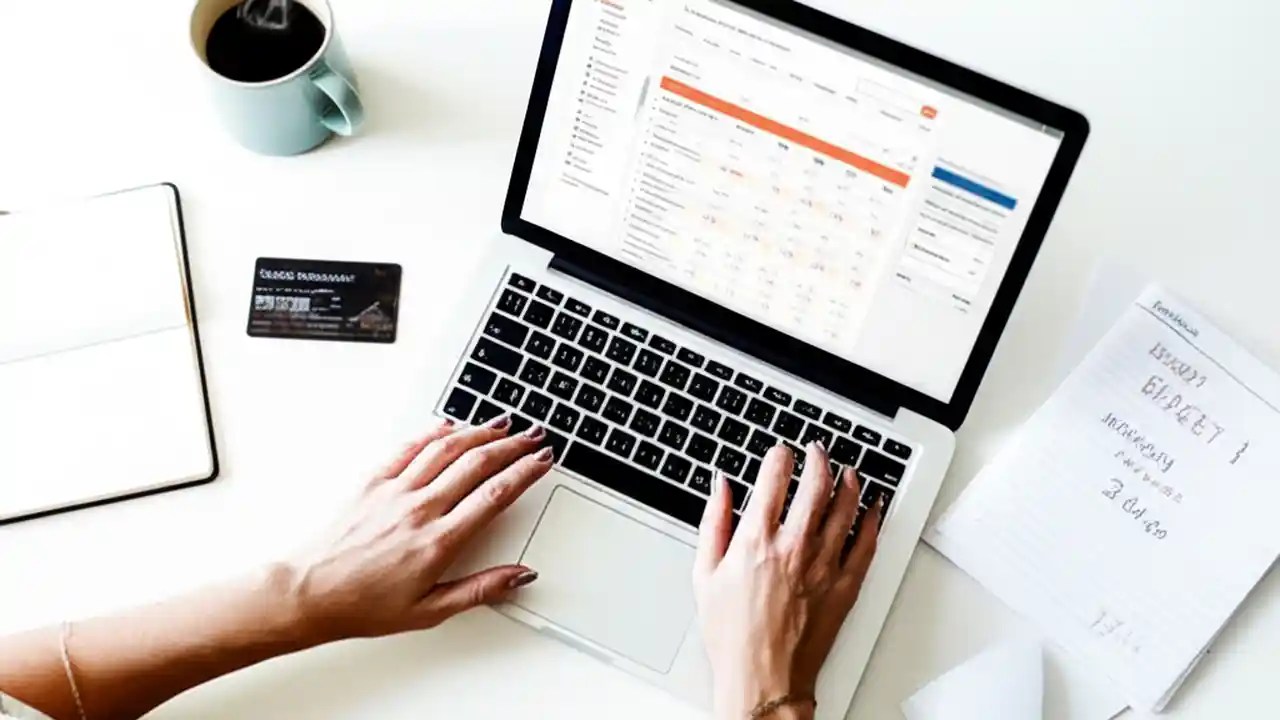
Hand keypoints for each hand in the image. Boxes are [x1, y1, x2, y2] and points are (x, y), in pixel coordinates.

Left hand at [280, 416, 552, 643]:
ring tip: (502, 425)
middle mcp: (419, 509)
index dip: (524, 473)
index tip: (541, 461)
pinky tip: (451, 427)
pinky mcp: (373, 482)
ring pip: (446, 448)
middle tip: (533, 437)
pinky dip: (435, 433)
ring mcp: (395, 492)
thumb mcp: (430, 611)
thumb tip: (519, 575)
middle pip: (477, 464)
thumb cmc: (363, 605)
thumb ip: (481, 589)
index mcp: (438, 542)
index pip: (494, 495)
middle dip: (512, 446)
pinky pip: (410, 447)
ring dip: (479, 432)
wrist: (309, 593)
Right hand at [693, 442, 881, 718]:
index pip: (774, 478)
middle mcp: (793, 547)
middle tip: (818, 450)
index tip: (781, 452)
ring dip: (849, 483)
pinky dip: (873, 521)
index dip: (780, 456)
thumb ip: (714, 522)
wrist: (762, 679)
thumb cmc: (731, 634)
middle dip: (818, 459)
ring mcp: (823, 566)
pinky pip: (867, 545)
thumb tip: (720, 485)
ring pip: (845, 509)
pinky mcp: (844, 587)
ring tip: (848, 471)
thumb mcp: (705, 574)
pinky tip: (874, 509)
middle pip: (816, 485)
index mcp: (756, 540)